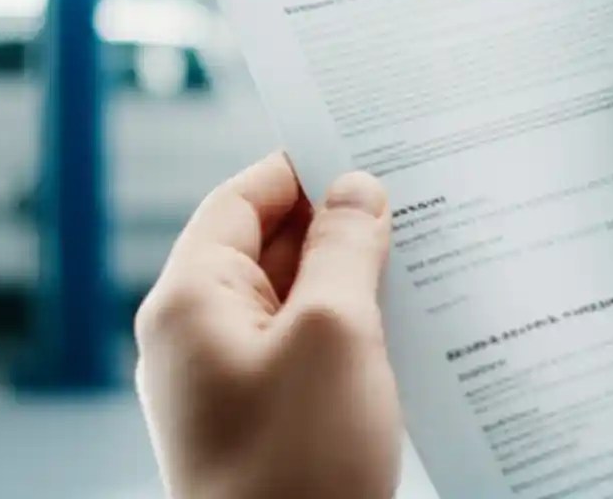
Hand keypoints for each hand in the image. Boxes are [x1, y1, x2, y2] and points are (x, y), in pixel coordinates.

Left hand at [135, 154, 400, 498]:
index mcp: (191, 300)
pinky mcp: (264, 418)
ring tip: (421, 256)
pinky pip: (306, 348)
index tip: (363, 149)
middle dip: (337, 222)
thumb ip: (344, 248)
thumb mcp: (334, 334)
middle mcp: (200, 335)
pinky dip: (351, 326)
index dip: (299, 168)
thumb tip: (356, 189)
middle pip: (267, 248)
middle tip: (411, 199)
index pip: (240, 200)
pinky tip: (405, 323)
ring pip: (294, 299)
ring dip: (352, 277)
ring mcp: (230, 380)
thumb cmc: (298, 463)